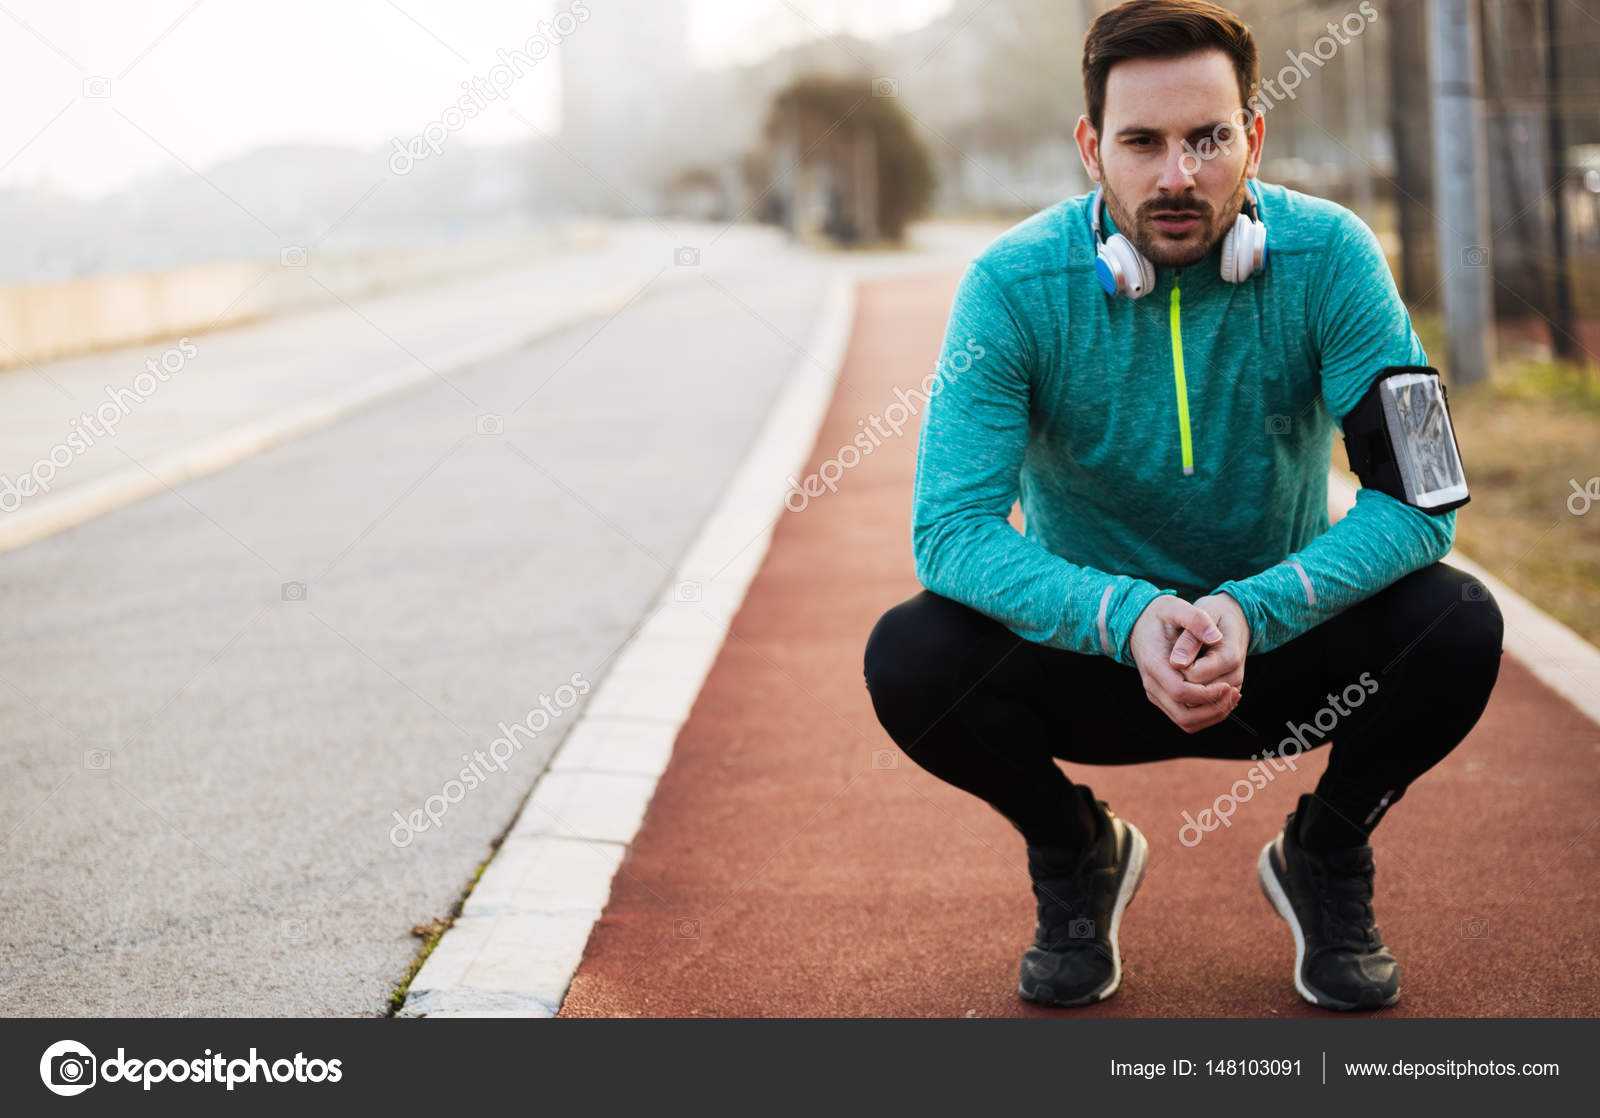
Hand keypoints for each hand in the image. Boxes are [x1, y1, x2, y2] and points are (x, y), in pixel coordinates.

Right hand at [1128, 596, 1239, 733]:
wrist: (1139, 624)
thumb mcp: (1175, 606)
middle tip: (1235, 692)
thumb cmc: (1160, 614)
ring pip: (1186, 721)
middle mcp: (1152, 685)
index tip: (1228, 684)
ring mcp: (1156, 695)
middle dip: (1213, 709)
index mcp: (1154, 664)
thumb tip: (1216, 638)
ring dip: (1212, 715)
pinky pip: (1186, 718)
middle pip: (1184, 715)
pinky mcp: (1163, 699)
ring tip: (1233, 696)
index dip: (1208, 693)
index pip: (1181, 692)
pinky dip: (1207, 714)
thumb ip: (1195, 619)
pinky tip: (1223, 698)